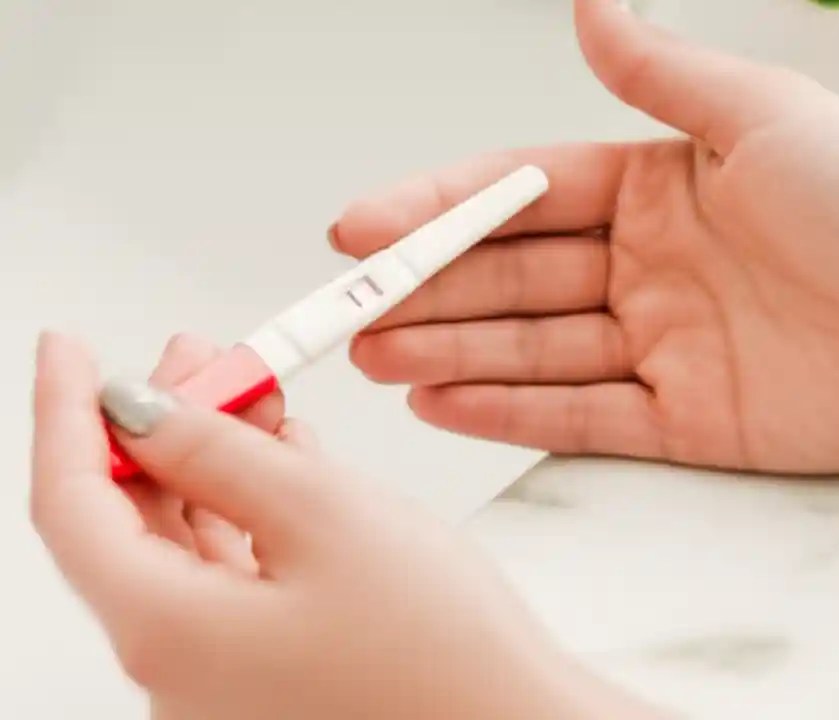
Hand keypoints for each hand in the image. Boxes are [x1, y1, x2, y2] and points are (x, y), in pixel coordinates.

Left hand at [30, 333, 656, 719]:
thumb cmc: (444, 655)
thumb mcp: (329, 516)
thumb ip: (220, 452)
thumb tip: (142, 412)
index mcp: (169, 633)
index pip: (70, 505)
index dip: (63, 415)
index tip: (69, 352)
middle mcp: (179, 670)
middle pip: (131, 525)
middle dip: (157, 430)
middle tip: (198, 357)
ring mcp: (227, 679)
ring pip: (186, 549)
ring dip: (210, 465)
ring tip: (249, 394)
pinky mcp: (273, 675)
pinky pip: (233, 580)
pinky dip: (249, 513)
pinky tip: (282, 461)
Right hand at [331, 0, 838, 472]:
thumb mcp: (759, 115)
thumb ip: (660, 74)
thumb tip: (586, 7)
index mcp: (660, 184)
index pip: (524, 194)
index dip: (440, 208)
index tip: (365, 223)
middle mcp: (653, 265)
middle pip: (516, 276)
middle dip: (428, 290)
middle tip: (346, 307)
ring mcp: (667, 344)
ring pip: (537, 349)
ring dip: (454, 351)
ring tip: (374, 356)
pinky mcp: (691, 419)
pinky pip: (586, 415)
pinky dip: (515, 411)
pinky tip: (446, 403)